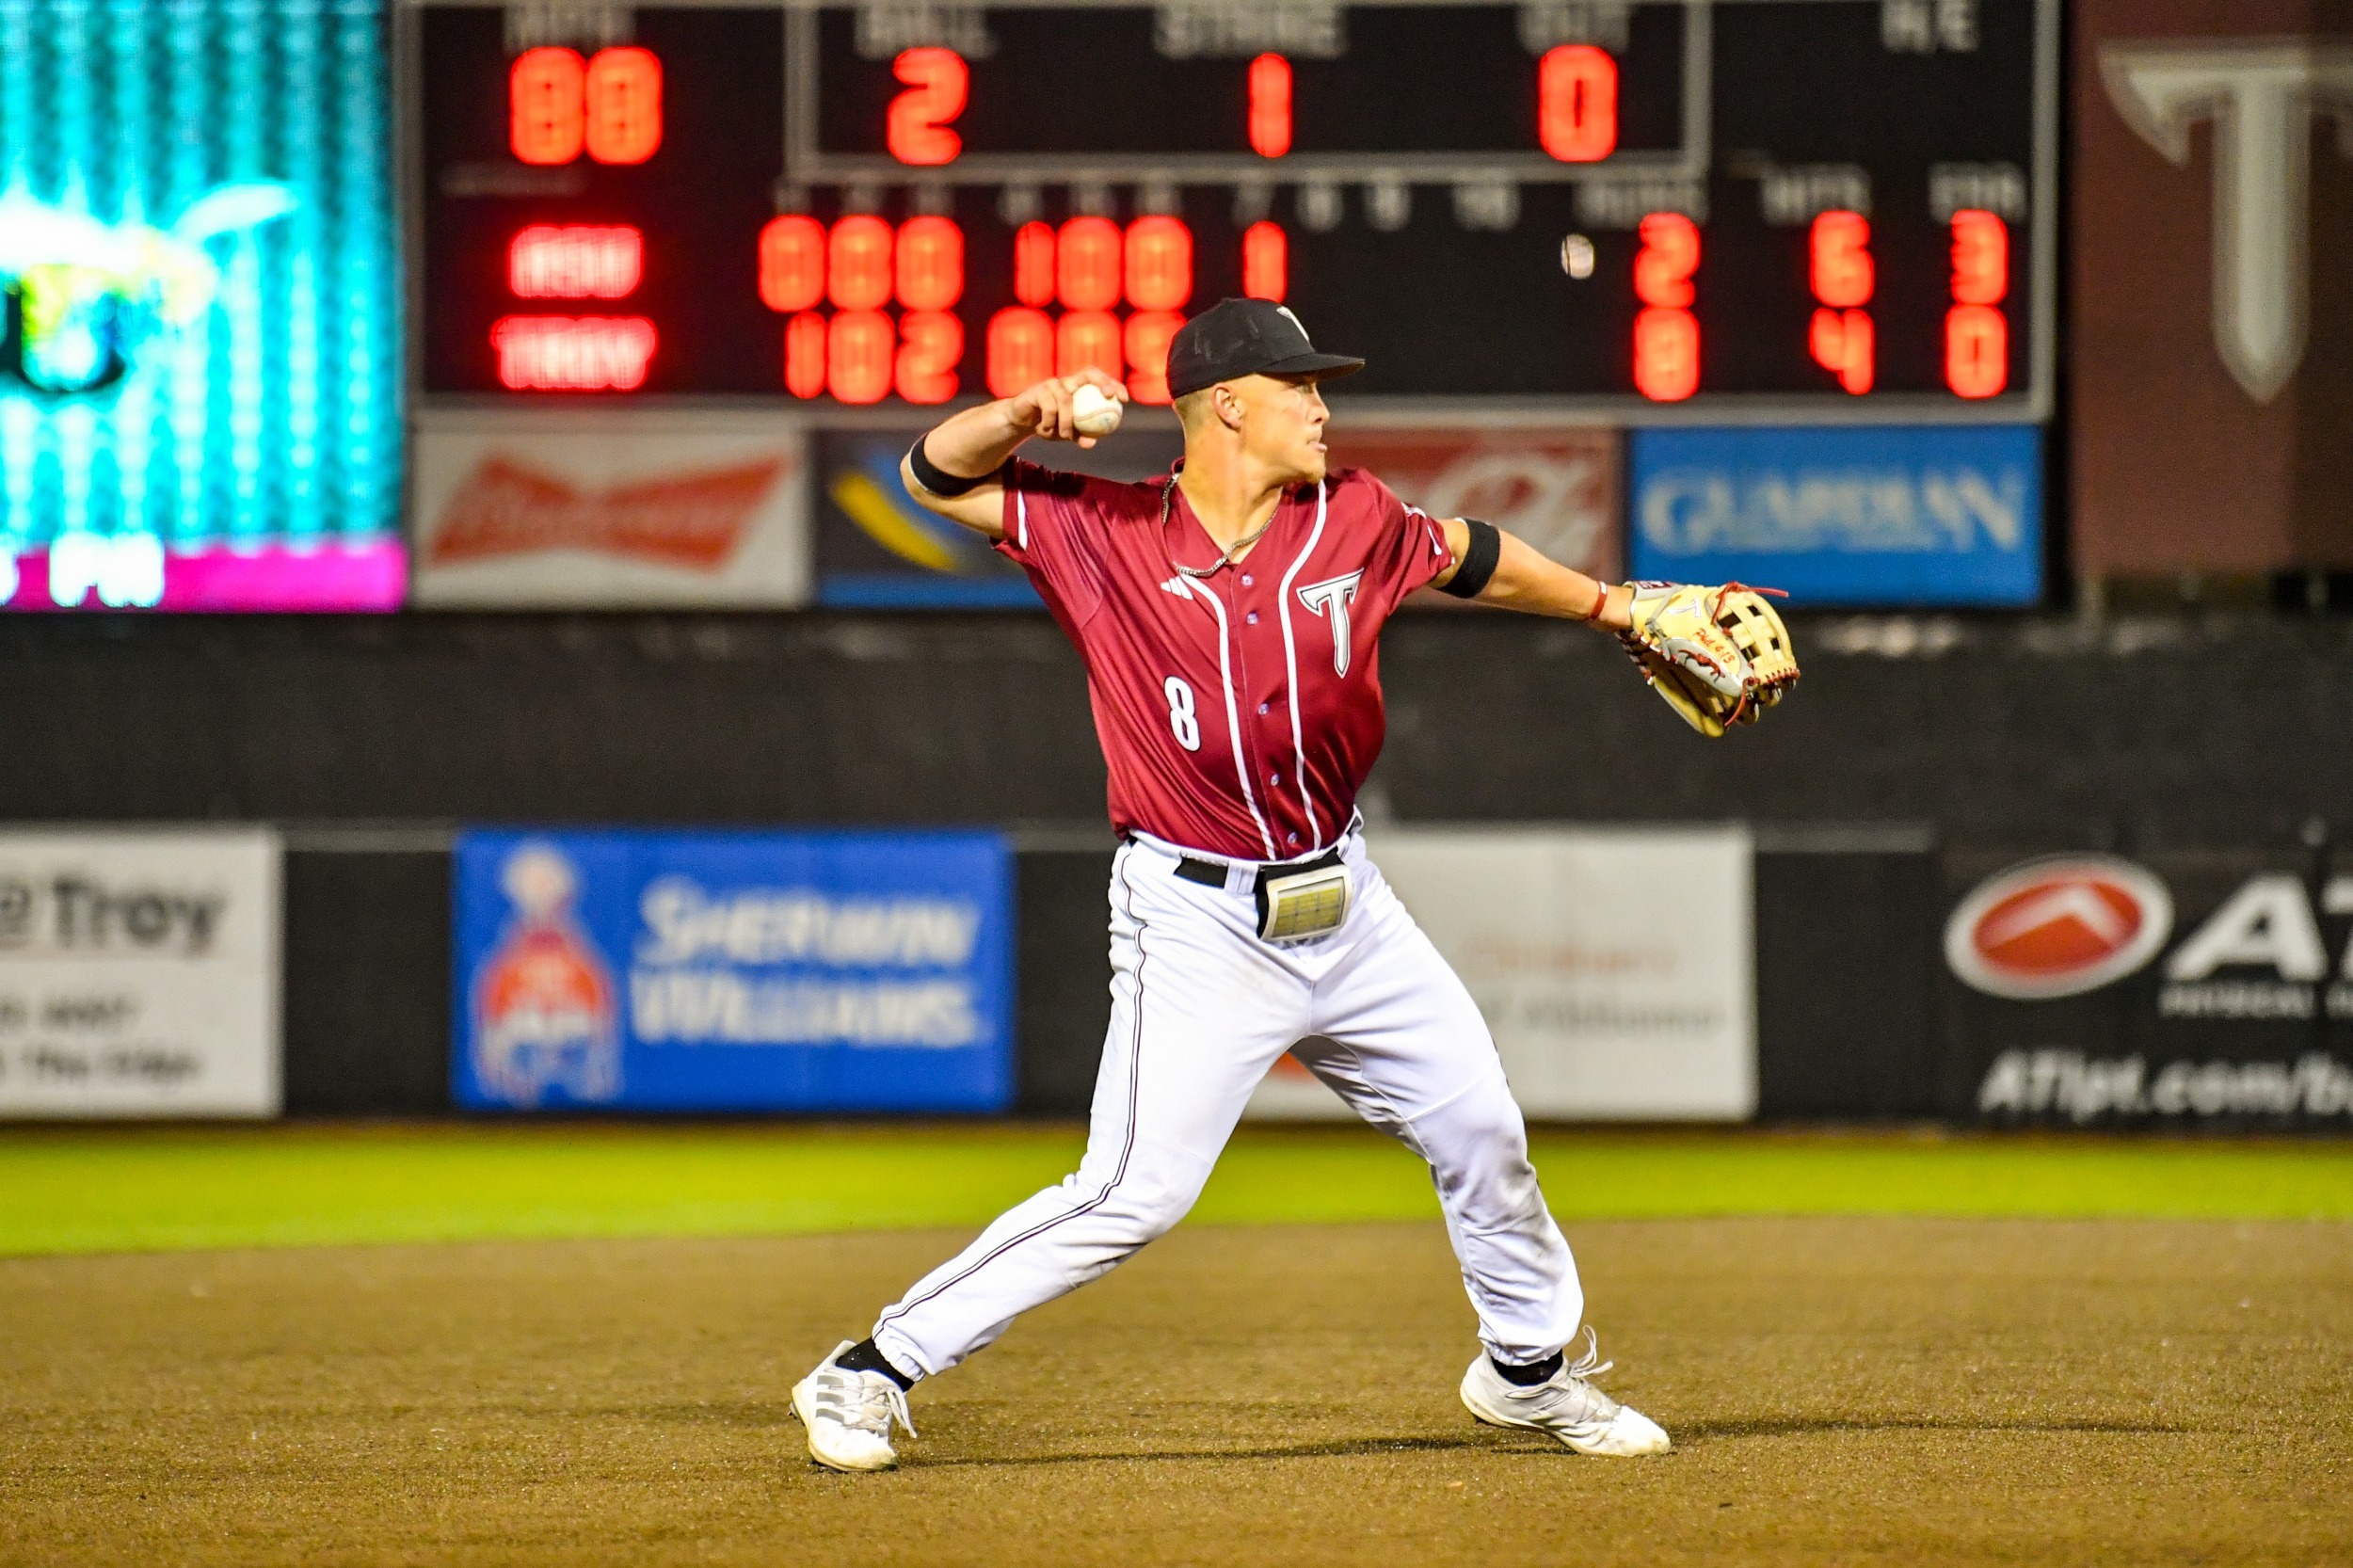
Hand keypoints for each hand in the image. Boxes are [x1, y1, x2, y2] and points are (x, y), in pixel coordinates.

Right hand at [1007, 370, 1127, 447]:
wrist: (1022, 423)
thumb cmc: (1049, 425)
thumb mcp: (1067, 433)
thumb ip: (1080, 436)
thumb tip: (1092, 443)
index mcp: (1078, 389)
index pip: (1099, 380)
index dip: (1114, 385)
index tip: (1124, 400)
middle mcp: (1067, 382)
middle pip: (1089, 373)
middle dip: (1102, 381)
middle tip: (1109, 397)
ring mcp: (1052, 385)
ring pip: (1067, 399)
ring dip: (1067, 421)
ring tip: (1065, 435)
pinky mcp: (1037, 391)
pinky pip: (1049, 407)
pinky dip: (1050, 422)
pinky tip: (1046, 430)